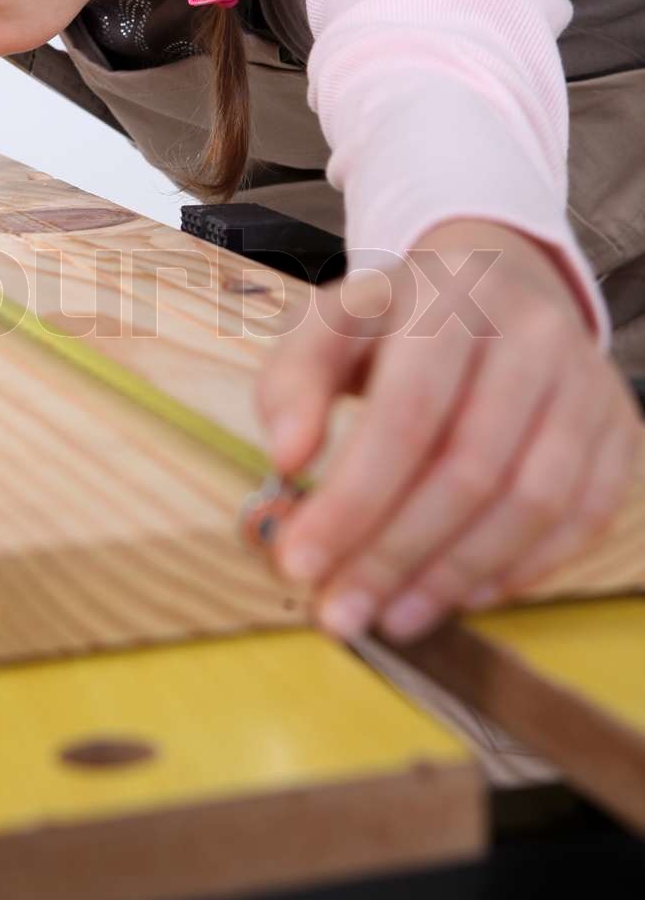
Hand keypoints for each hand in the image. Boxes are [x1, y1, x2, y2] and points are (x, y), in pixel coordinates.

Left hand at [254, 219, 640, 642]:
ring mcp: (587, 383)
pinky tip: (459, 594)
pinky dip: (523, 569)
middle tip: (341, 612)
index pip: (408, 413)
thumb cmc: (397, 322)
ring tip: (391, 616)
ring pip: (535, 501)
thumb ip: (292, 383)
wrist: (496, 283)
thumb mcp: (328, 326)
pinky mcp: (617, 428)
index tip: (300, 564)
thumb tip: (287, 459)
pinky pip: (585, 516)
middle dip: (395, 555)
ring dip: (456, 575)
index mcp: (451, 299)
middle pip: (471, 468)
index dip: (355, 499)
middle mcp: (534, 334)